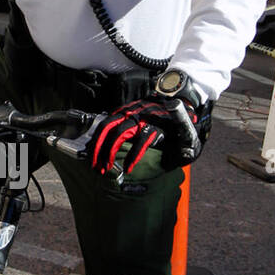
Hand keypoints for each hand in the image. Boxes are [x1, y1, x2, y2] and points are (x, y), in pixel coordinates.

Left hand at [89, 75, 211, 174]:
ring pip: (119, 134)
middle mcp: (131, 113)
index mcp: (125, 112)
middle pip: (107, 129)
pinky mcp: (156, 128)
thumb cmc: (158, 117)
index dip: (96, 142)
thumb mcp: (138, 118)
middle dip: (98, 149)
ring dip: (110, 152)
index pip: (104, 125)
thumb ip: (125, 128)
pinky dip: (133, 156)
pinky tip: (128, 167)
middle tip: (96, 166)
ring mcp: (143, 119)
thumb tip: (109, 144)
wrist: (182, 107)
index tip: (92, 157)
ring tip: (108, 167)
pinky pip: (141, 142)